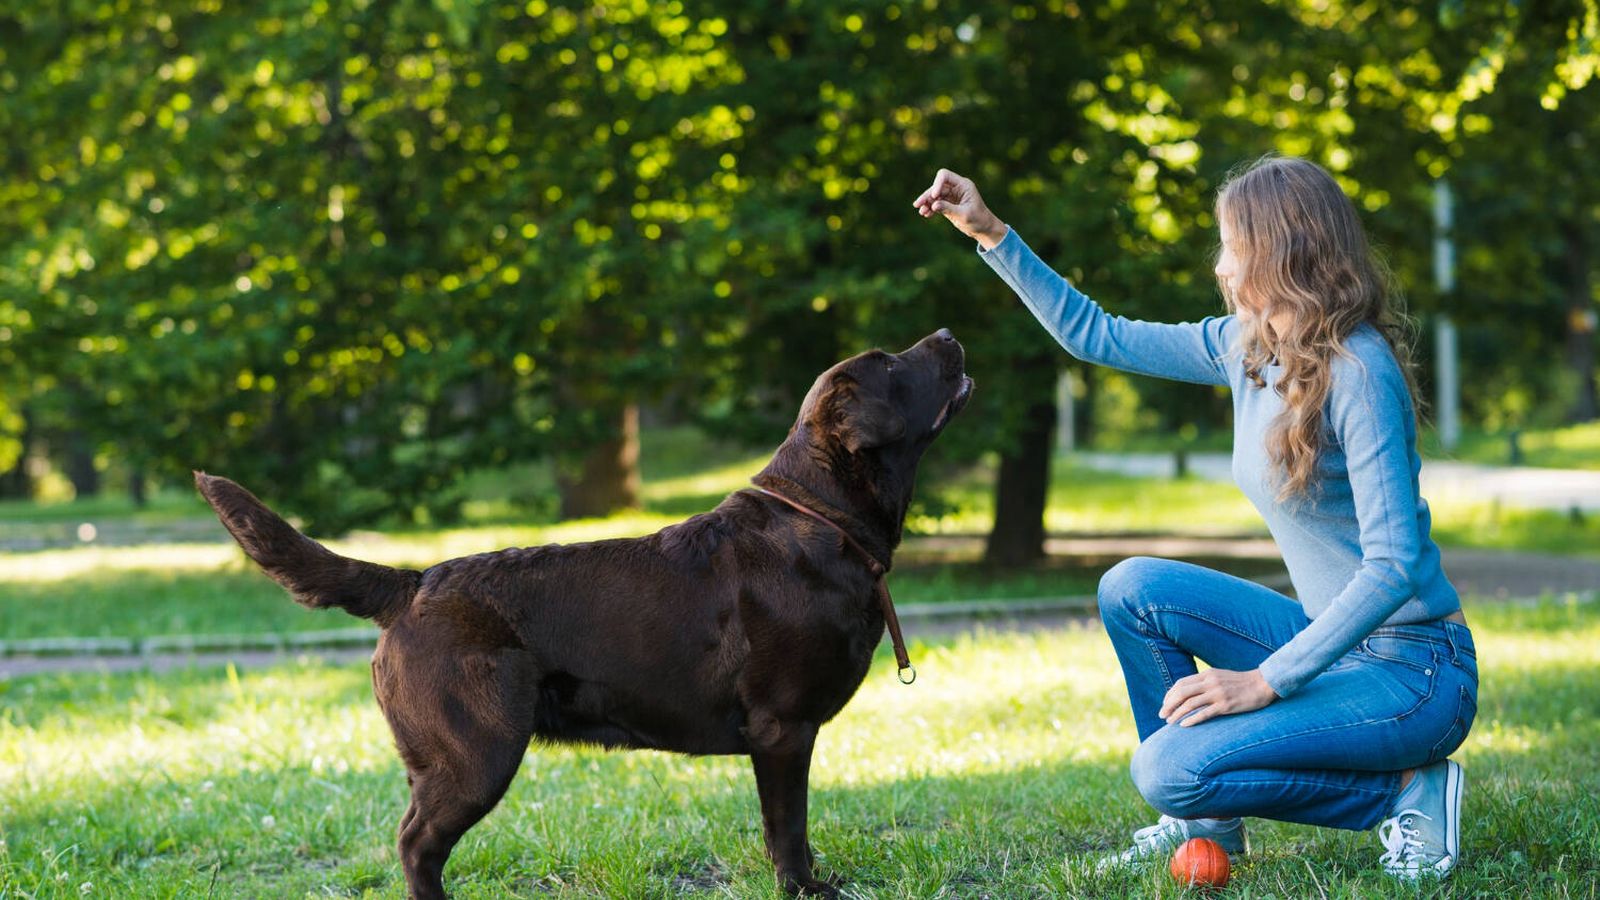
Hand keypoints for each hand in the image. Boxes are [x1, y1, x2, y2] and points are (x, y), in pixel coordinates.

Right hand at [912, 168, 1008, 248]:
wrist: (984, 229)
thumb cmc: (978, 220)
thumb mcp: (964, 215)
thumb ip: (949, 209)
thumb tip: (934, 205)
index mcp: (963, 185)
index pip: (945, 176)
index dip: (936, 184)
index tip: (934, 196)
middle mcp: (956, 188)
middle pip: (937, 186)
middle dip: (927, 195)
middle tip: (918, 205)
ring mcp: (952, 196)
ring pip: (934, 195)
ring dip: (927, 203)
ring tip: (922, 212)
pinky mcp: (948, 204)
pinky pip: (936, 203)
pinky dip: (930, 208)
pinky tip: (926, 214)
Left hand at [1159, 668, 1278, 726]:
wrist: (1264, 684)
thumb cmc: (1242, 683)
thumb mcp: (1220, 676)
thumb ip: (1205, 682)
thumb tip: (1190, 692)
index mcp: (1207, 674)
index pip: (1181, 683)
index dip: (1169, 695)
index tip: (1165, 704)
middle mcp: (1210, 682)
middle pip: (1181, 693)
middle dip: (1168, 705)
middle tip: (1162, 715)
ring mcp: (1218, 693)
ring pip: (1190, 704)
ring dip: (1177, 714)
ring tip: (1169, 722)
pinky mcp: (1226, 705)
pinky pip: (1204, 713)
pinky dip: (1192, 720)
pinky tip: (1184, 725)